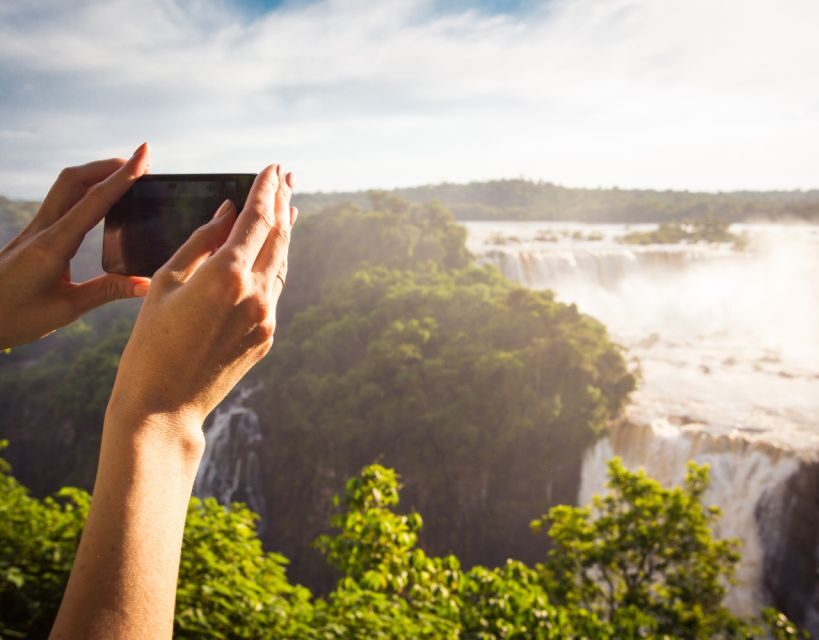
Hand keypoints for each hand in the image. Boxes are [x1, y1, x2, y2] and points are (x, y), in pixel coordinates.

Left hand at [0, 145, 151, 348]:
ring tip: (125, 176)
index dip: (123, 176)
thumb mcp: (65, 309)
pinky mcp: (32, 236)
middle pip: (75, 180)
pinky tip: (99, 201)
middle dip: (109, 166)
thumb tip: (146, 283)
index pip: (94, 201)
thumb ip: (106, 291)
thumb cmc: (14, 317)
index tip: (144, 154)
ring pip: (65, 187)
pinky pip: (61, 202)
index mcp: (53, 246)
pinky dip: (85, 191)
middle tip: (141, 162)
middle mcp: (43, 230)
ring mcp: (35, 230)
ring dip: (96, 174)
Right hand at [107, 163, 296, 446]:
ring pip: (280, 263)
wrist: (165, 404)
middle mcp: (256, 293)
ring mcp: (266, 317)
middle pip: (278, 236)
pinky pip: (274, 289)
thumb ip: (202, 241)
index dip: (266, 189)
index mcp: (227, 275)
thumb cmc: (151, 340)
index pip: (257, 218)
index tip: (272, 168)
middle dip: (282, 202)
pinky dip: (273, 264)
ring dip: (284, 232)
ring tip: (286, 206)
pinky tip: (270, 252)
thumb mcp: (167, 281)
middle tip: (286, 176)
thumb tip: (228, 212)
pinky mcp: (267, 336)